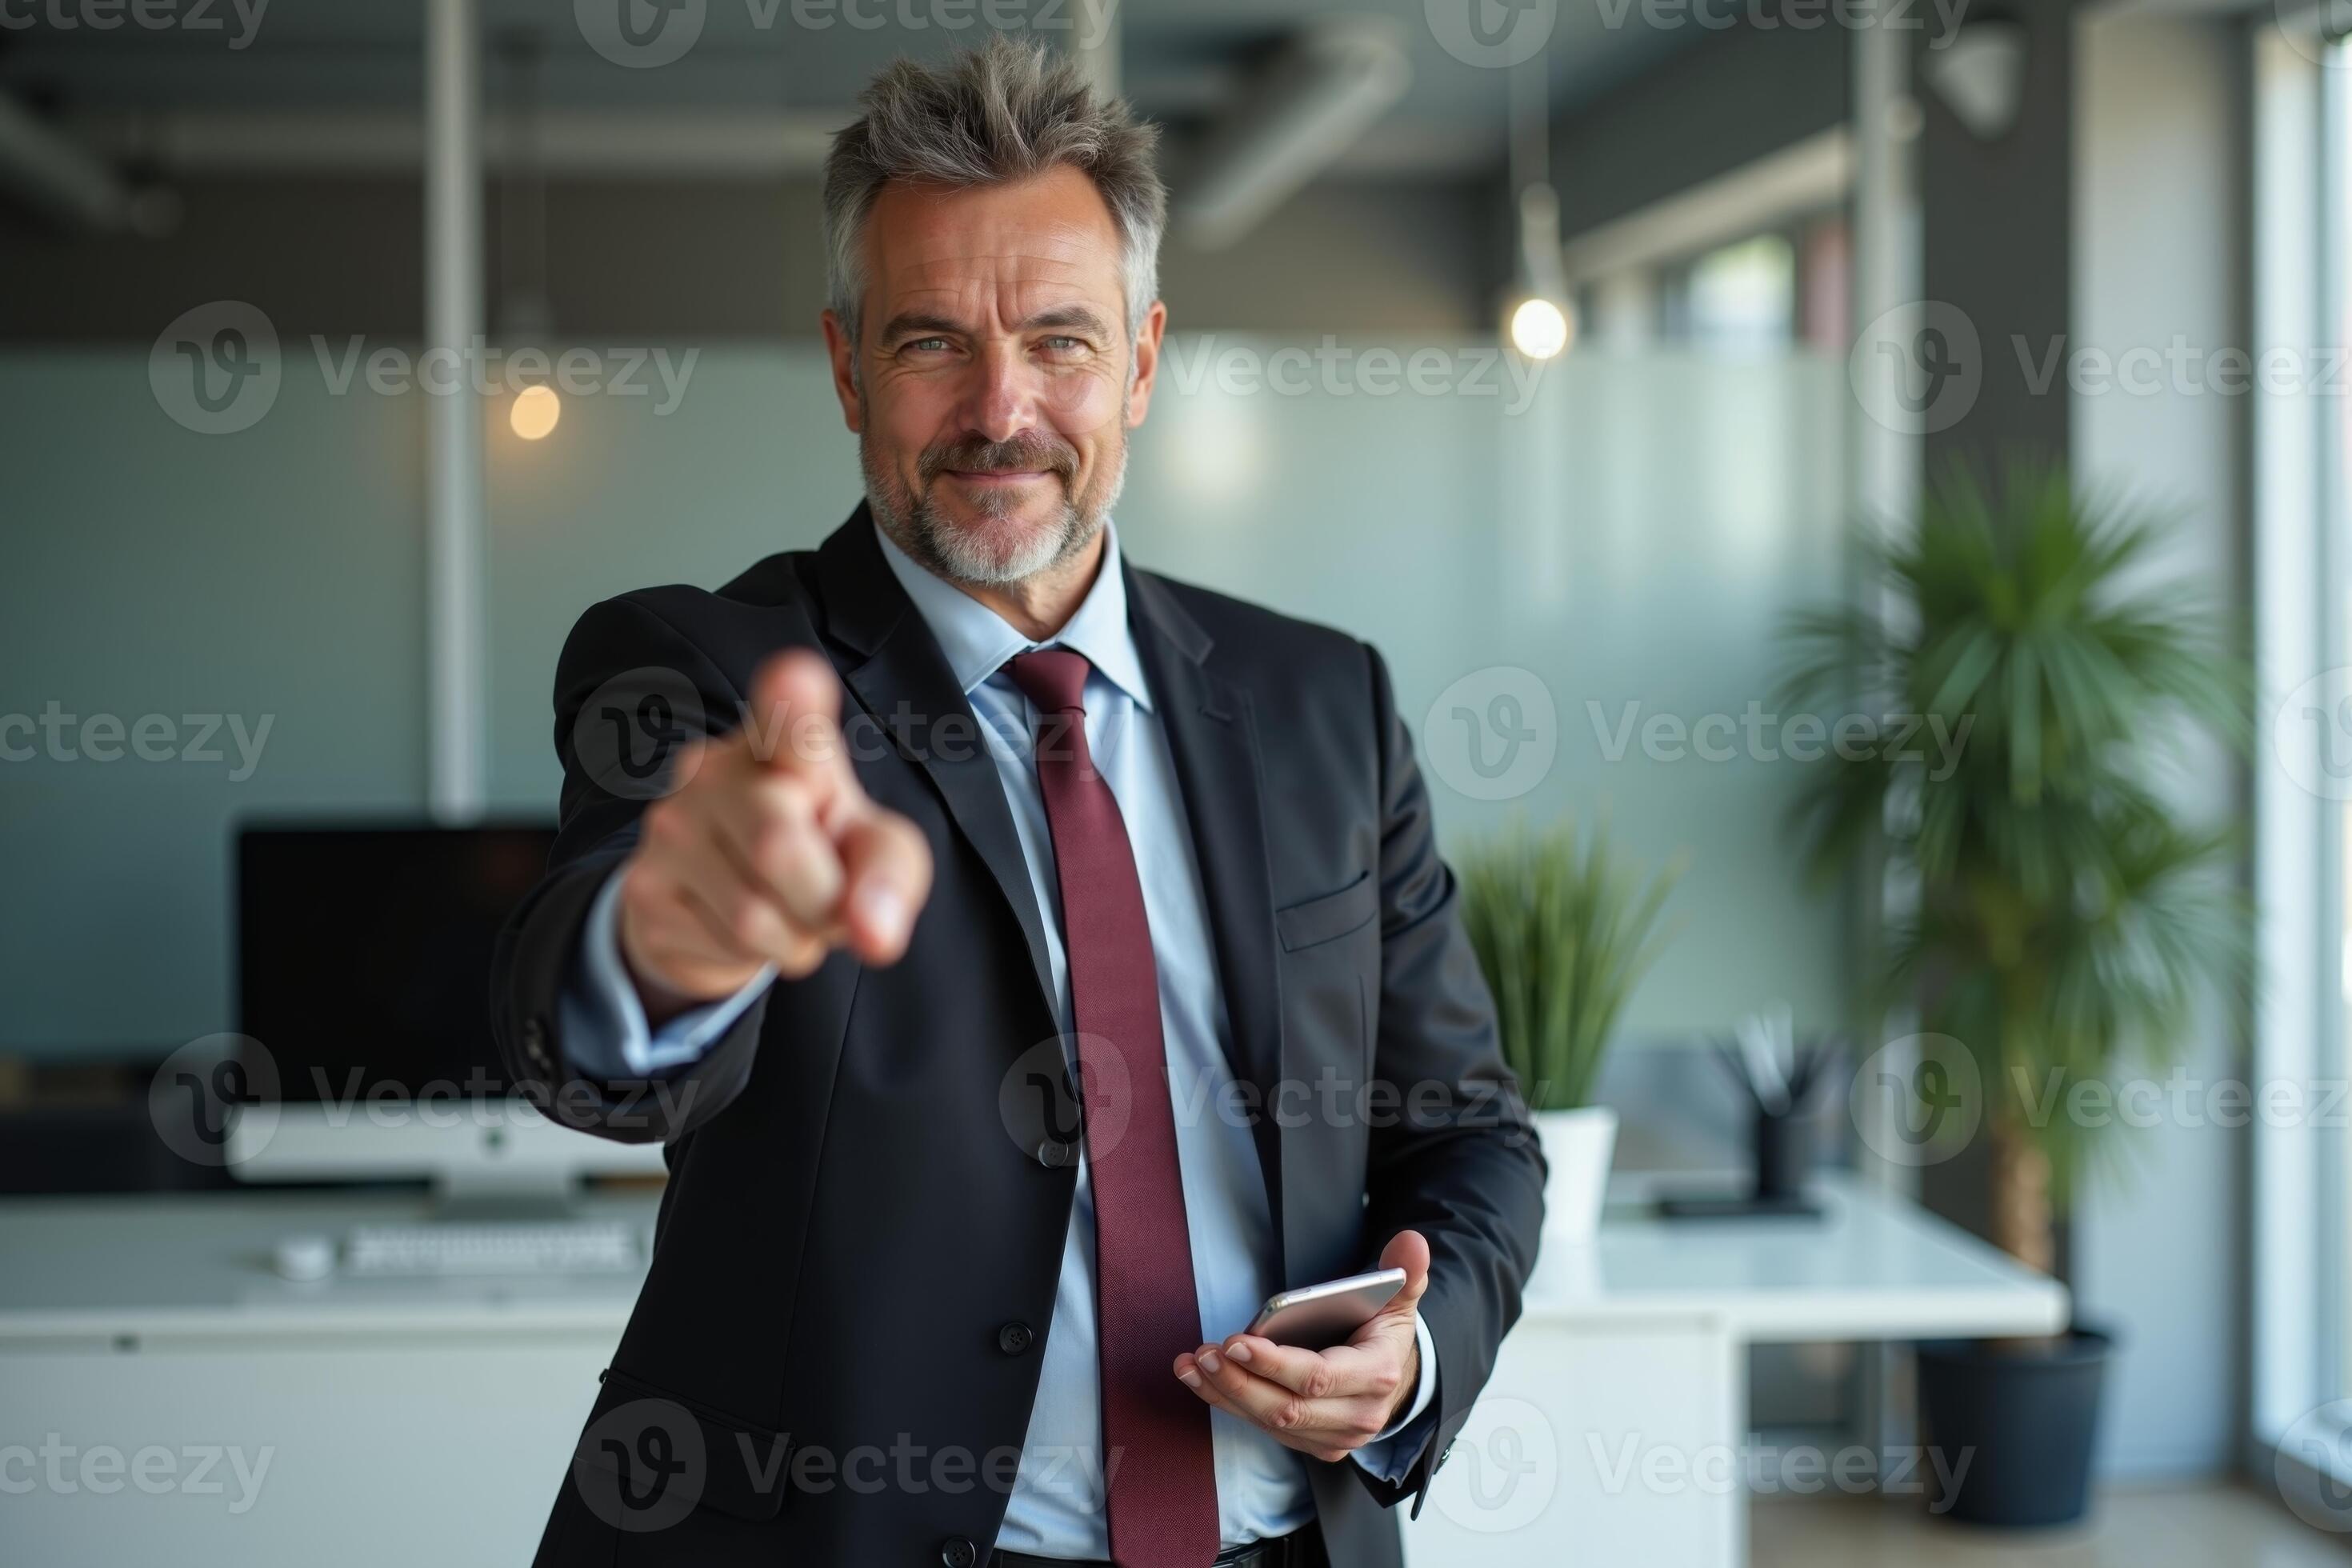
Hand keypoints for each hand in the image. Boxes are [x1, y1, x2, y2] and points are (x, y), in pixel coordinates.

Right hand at [614, 648, 932, 1022]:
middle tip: (826, 899)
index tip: (796, 679)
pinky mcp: (643, 887)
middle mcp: (713, 770)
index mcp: (781, 743)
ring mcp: (668, 826)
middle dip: (822, 900)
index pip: (785, 724)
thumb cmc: (817, 856)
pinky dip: (753, 960)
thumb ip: (889, 875)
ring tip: (788, 916)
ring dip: (794, 939)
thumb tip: (875, 934)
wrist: (723, 907)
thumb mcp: (874, 854)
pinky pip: (721, 949)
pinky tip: (742, 933)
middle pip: (776, 846)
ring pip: (751, 915)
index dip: (792, 706)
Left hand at [1174, 1230, 1429, 1463]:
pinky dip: (1230, 1405)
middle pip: (1287, 1407)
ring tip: (1194, 1364)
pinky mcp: (1315, 1444)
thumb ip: (1405, 1271)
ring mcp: (1335, 1436)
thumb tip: (1411, 1243)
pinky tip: (1203, 1380)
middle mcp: (1358, 1415)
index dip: (1274, 1363)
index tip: (1237, 1341)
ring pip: (1271, 1422)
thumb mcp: (1399, 1298)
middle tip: (1206, 1352)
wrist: (1397, 1378)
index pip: (1318, 1377)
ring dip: (1225, 1394)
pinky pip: (1266, 1429)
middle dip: (1239, 1381)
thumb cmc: (1384, 1333)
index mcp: (1377, 1375)